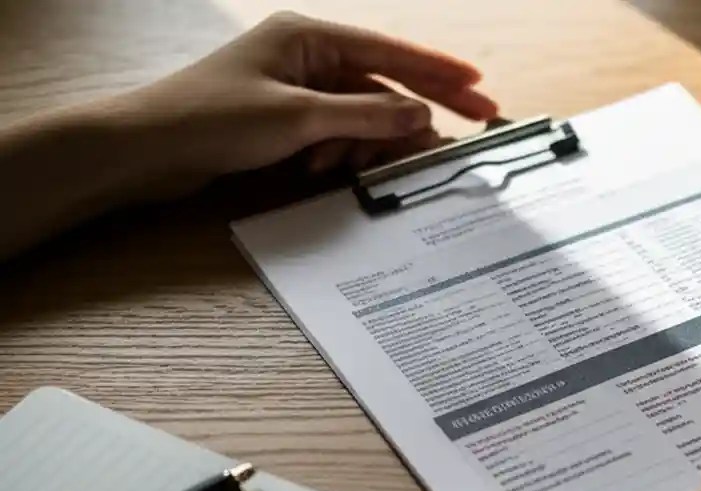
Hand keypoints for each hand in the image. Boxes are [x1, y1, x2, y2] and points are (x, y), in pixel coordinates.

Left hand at [106, 11, 498, 192]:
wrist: (146, 148)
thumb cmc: (211, 119)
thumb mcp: (296, 119)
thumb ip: (365, 117)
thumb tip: (422, 117)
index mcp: (310, 37)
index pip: (391, 53)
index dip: (439, 72)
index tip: (480, 88)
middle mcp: (307, 56)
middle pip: (383, 83)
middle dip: (419, 111)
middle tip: (473, 125)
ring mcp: (297, 88)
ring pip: (360, 115)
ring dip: (364, 143)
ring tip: (348, 166)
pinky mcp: (286, 118)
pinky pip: (336, 132)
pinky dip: (339, 152)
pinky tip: (320, 169)